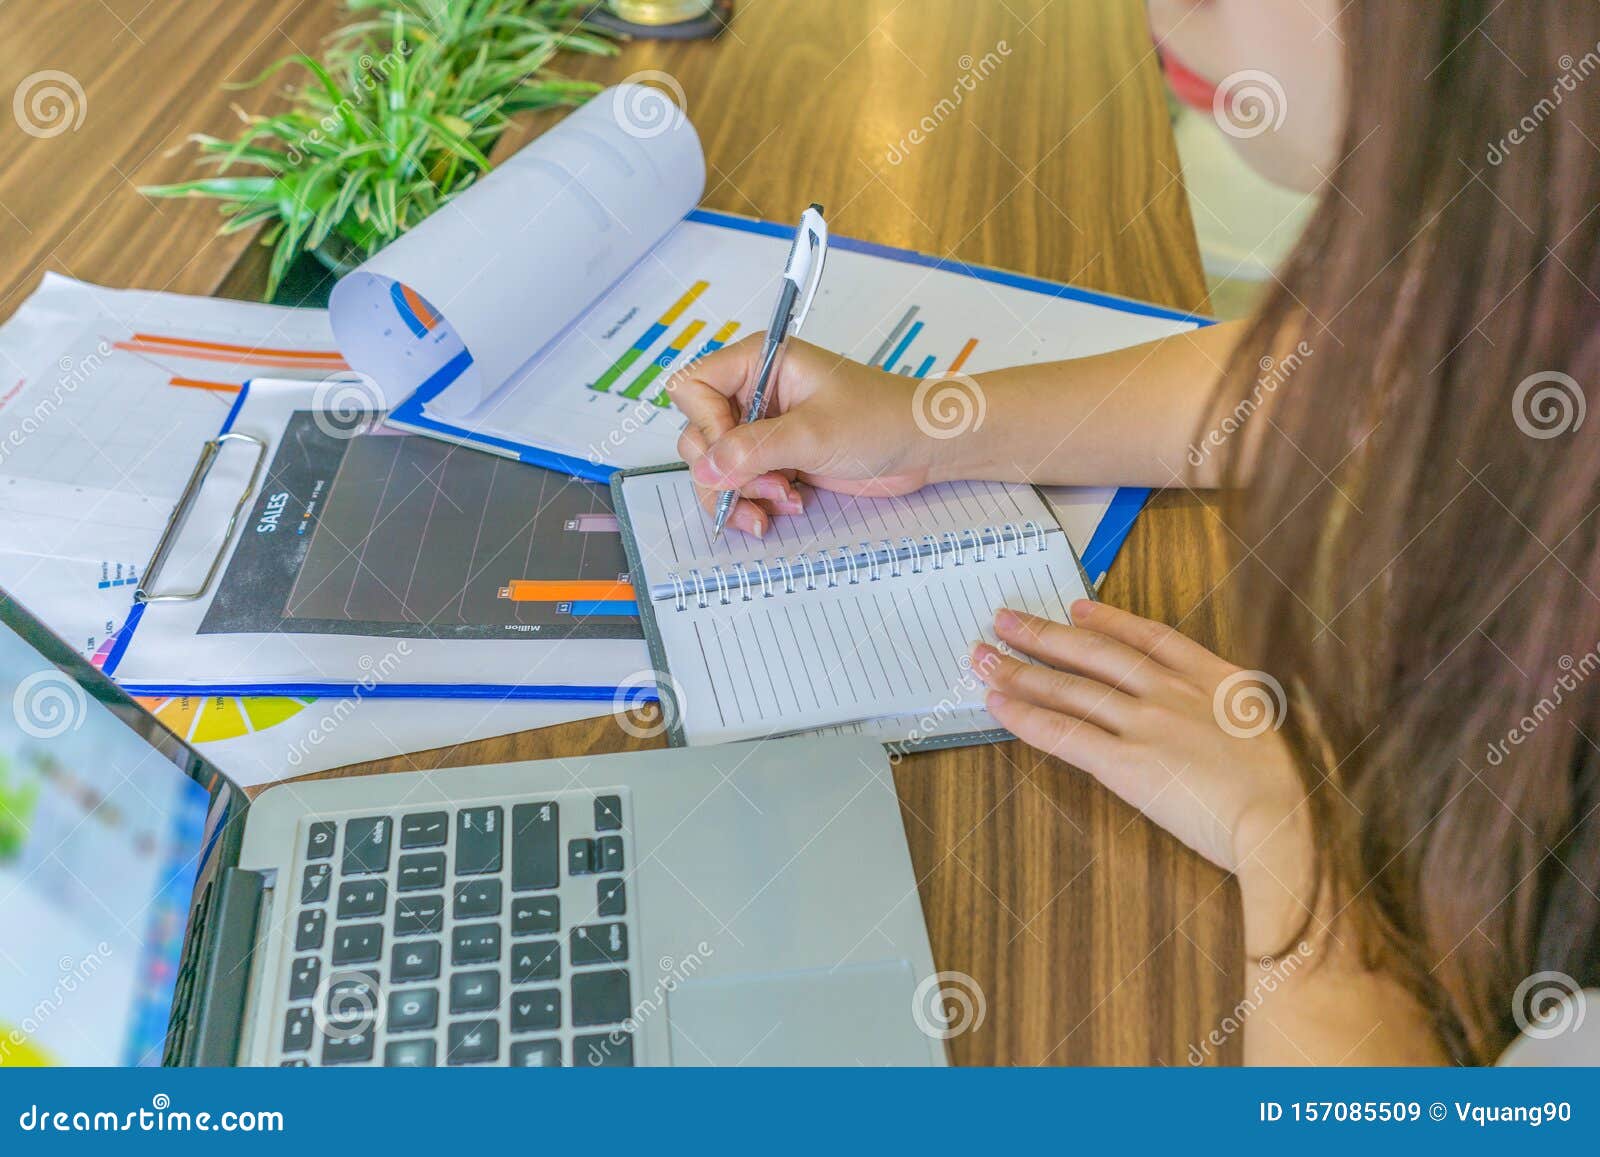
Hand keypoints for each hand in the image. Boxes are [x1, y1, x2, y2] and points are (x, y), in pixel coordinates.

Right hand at [668, 336, 932, 537]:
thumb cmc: (881, 419)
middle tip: (768, 485)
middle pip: (698, 435)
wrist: (923, 446)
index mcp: (759, 363)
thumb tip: (705, 469)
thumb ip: (753, 450)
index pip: (693, 388)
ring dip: (742, 493)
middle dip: (727, 471)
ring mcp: (764, 427)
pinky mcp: (776, 457)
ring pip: (716, 467)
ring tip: (782, 501)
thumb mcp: (814, 434)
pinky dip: (756, 502)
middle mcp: (754, 392)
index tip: (732, 454)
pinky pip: (741, 484)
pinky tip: (787, 506)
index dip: (705, 426)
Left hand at [972, 601, 1311, 903]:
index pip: (1149, 637)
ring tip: (984, 656)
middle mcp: (1174, 692)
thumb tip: (1202, 719)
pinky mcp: (1127, 764)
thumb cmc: (1284, 792)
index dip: (1108, 620)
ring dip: (1021, 669)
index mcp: (1215, 679)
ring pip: (1071, 688)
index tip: (1077, 608)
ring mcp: (1148, 724)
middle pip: (1096, 653)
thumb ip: (1228, 715)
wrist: (1281, 824)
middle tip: (1006, 619)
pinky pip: (1065, 732)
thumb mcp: (1265, 732)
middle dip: (1045, 634)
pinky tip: (999, 703)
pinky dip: (1026, 715)